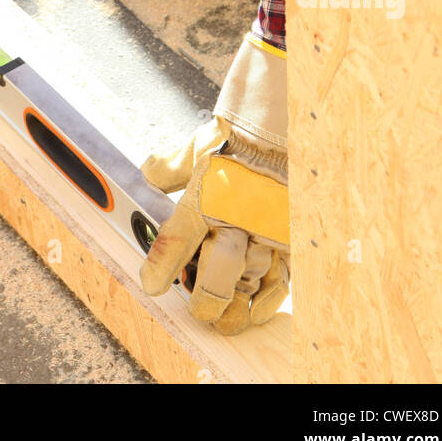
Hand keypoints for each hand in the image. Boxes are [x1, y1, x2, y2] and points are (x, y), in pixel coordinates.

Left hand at [139, 33, 288, 334]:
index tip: (151, 286)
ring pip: (249, 284)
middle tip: (197, 310)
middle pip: (217, 276)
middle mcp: (237, 218)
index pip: (178, 241)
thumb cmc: (237, 134)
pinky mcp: (291, 237)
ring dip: (233, 307)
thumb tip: (149, 173)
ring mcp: (268, 230)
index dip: (161, 269)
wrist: (284, 122)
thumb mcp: (197, 145)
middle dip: (203, 300)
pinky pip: (281, 280)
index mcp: (208, 195)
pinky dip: (267, 301)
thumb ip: (171, 166)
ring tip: (223, 319)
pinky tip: (256, 311)